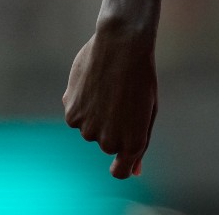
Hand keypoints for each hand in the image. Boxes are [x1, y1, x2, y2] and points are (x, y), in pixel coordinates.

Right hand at [62, 30, 157, 177]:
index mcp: (133, 142)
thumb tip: (135, 172)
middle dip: (115, 128)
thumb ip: (139, 143)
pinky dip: (82, 104)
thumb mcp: (148, 110)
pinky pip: (77, 116)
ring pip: (91, 129)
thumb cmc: (141, 77)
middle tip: (123, 100)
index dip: (122, 166)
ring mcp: (87, 129)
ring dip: (97, 115)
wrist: (122, 45)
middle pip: (108, 145)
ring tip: (109, 88)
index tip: (124, 157)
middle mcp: (108, 141)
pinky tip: (93, 84)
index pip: (120, 172)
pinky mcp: (71, 114)